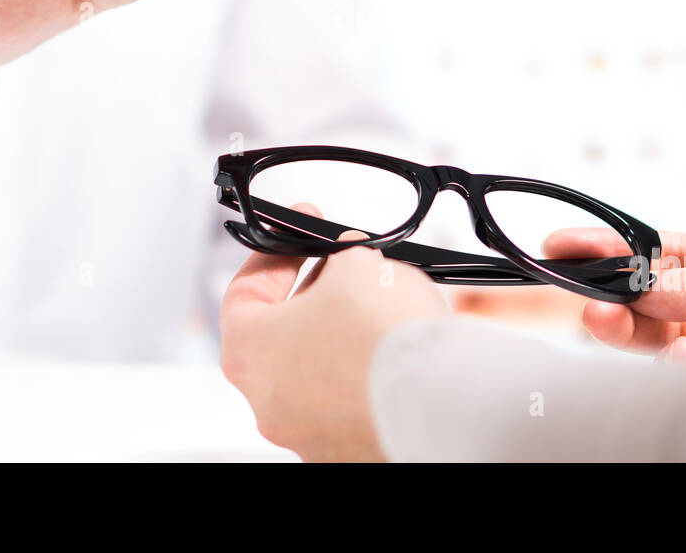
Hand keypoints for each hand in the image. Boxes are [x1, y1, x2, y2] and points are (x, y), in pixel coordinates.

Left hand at [220, 209, 448, 461]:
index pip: (245, 292)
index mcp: (249, 352)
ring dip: (340, 336)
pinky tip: (391, 350)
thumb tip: (346, 262)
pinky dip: (364, 374)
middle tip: (345, 268)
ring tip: (379, 308)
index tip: (301, 233)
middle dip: (314, 294)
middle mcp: (267, 402)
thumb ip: (340, 258)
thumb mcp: (357, 264)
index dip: (277, 255)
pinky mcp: (346, 451)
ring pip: (315, 372)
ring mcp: (305, 434)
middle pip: (280, 334)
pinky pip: (348, 403)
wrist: (440, 395)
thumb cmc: (385, 335)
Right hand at [543, 229, 685, 362]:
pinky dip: (676, 368)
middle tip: (582, 298)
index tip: (564, 246)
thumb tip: (644, 280)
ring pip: (658, 341)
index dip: (613, 248)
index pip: (663, 252)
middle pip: (650, 300)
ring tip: (608, 322)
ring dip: (629, 331)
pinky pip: (684, 380)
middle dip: (611, 295)